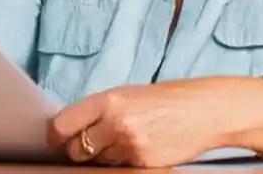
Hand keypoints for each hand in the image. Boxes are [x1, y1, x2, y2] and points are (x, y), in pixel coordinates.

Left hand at [49, 79, 262, 167]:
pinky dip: (123, 164)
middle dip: (79, 150)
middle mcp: (116, 123)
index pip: (62, 126)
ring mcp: (130, 146)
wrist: (204, 111)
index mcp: (107, 100)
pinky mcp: (144, 165)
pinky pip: (120, 170)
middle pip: (76, 150)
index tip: (58, 138)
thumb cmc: (164, 100)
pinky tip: (138, 149)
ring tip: (124, 141)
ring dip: (103, 157)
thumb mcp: (127, 95)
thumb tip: (69, 131)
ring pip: (98, 163)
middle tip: (91, 143)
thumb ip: (98, 111)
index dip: (57, 135)